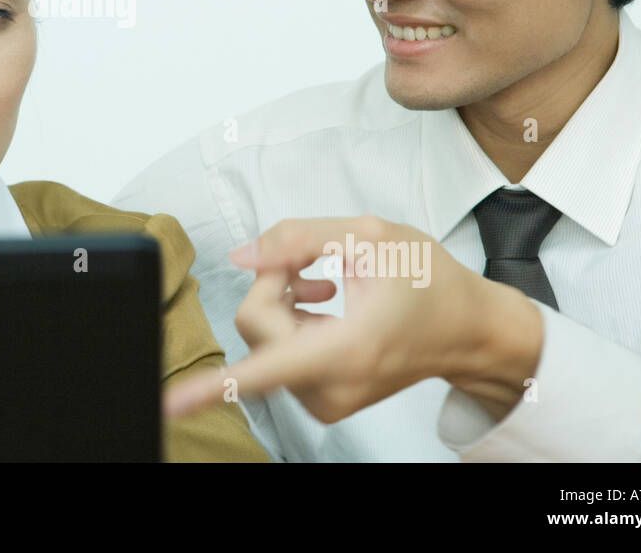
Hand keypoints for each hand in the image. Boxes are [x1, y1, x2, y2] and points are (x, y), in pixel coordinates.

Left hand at [164, 215, 543, 423]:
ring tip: (328, 287)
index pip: (264, 370)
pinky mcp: (323, 399)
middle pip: (257, 326)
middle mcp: (330, 385)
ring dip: (285, 303)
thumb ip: (297, 239)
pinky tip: (324, 304)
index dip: (212, 387)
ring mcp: (326, 399)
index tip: (170, 406)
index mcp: (345, 350)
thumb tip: (243, 255)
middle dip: (275, 285)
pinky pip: (278, 352)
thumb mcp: (369, 236)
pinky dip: (292, 321)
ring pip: (264, 337)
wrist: (470, 330)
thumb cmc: (429, 282)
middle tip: (316, 268)